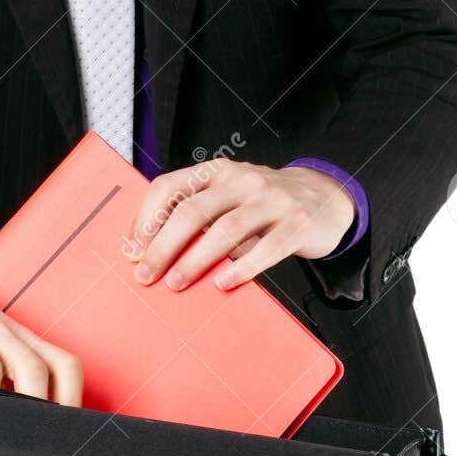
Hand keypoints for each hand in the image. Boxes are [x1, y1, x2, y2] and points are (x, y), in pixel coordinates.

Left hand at [121, 160, 355, 292]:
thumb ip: (197, 215)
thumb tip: (149, 253)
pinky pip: (267, 249)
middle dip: (163, 245)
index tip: (131, 250)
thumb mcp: (228, 198)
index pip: (170, 186)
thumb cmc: (262, 205)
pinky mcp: (298, 224)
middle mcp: (243, 179)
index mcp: (218, 171)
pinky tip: (222, 284)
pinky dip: (241, 269)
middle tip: (145, 274)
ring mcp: (273, 200)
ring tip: (175, 283)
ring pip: (227, 230)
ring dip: (196, 260)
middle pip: (193, 211)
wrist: (325, 198)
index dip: (146, 217)